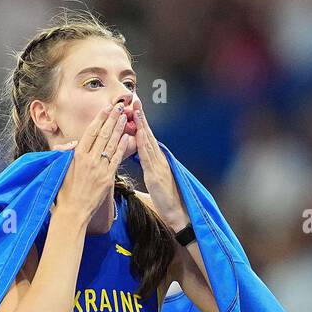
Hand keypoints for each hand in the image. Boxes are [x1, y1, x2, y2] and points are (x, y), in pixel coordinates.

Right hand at [52, 102, 134, 219]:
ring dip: (119, 129)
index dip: (99, 119)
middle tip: (120, 107)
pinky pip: (117, 159)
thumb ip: (68, 154)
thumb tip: (72, 144)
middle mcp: (89, 160)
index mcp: (76, 156)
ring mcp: (99, 169)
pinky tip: (127, 138)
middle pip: (103, 135)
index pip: (90, 133)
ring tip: (125, 117)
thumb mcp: (62, 169)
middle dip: (112, 119)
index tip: (106, 108)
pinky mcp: (108, 179)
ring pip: (111, 144)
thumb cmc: (64, 192)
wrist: (72, 212)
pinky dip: (122, 148)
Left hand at [128, 96, 187, 229]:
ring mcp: (158, 165)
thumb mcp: (153, 180)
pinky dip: (142, 144)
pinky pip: (147, 157)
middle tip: (135, 99)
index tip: (134, 107)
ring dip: (141, 125)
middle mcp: (158, 159)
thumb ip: (148, 168)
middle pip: (148, 134)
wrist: (177, 213)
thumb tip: (141, 161)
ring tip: (135, 109)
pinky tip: (138, 133)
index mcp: (156, 160)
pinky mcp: (155, 175)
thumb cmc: (165, 199)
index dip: (140, 122)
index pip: (146, 137)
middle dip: (141, 116)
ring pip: (147, 141)